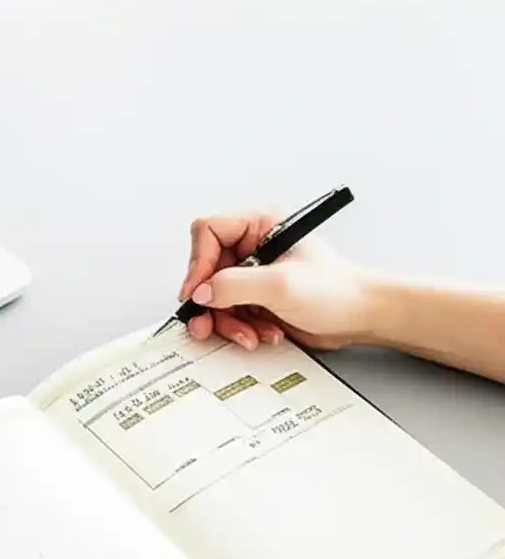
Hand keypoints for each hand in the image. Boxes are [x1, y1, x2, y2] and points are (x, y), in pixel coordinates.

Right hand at [179, 208, 377, 350]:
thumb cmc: (338, 291)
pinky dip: (239, 327)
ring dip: (228, 320)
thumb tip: (201, 292)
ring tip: (249, 334)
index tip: (197, 293)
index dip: (198, 263)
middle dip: (212, 302)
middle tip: (207, 322)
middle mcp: (253, 245)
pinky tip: (261, 333)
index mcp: (260, 225)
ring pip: (215, 296)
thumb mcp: (280, 286)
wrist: (361, 318)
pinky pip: (228, 311)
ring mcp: (252, 272)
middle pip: (206, 270)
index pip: (208, 232)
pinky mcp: (255, 296)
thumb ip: (234, 285)